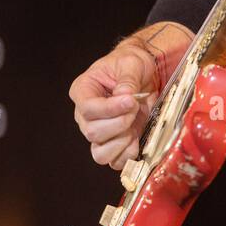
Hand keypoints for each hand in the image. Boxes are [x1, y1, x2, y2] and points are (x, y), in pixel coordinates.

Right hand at [69, 44, 157, 170]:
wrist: (143, 73)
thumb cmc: (131, 64)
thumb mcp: (131, 63)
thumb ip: (128, 79)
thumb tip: (125, 97)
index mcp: (83, 91)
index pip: (88, 109)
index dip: (110, 109)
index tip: (130, 101)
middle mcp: (85, 116)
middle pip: (92, 132)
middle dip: (120, 123)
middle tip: (135, 108)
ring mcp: (98, 133)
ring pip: (100, 153)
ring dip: (121, 143)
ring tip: (134, 126)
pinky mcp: (113, 144)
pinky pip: (114, 162)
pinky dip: (127, 155)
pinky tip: (137, 140)